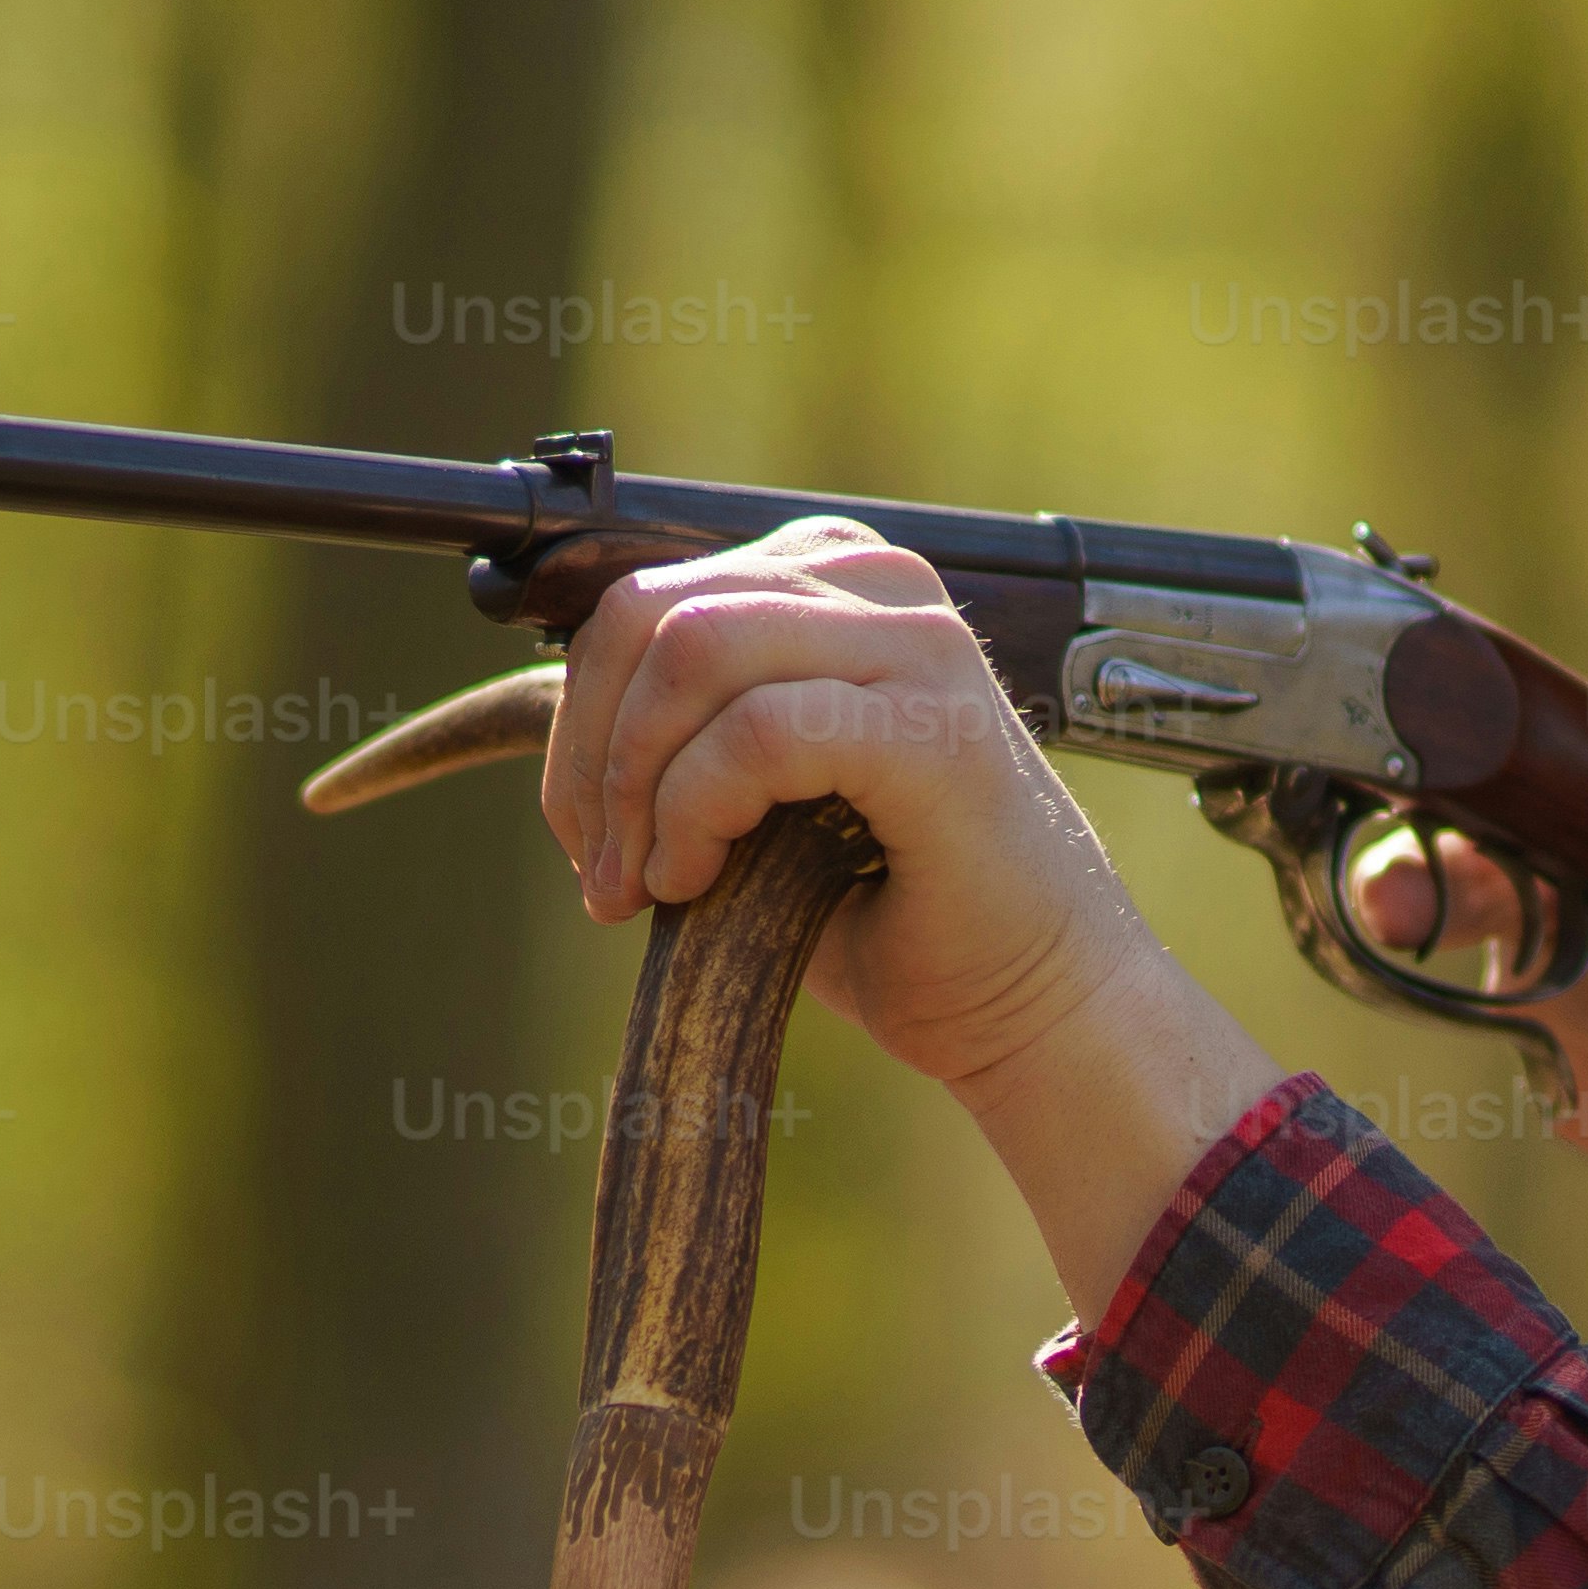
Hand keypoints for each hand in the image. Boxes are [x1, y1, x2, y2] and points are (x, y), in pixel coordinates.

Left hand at [525, 520, 1285, 1305]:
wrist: (1036, 1008)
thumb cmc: (892, 912)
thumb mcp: (752, 800)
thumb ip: (675, 736)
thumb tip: (551, 720)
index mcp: (832, 580)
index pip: (643, 598)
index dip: (579, 718)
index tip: (582, 837)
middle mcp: (876, 584)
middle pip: (647, 611)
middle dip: (591, 752)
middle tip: (603, 874)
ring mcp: (915, 644)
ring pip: (690, 650)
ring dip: (635, 784)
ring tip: (648, 886)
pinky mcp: (932, 725)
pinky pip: (756, 732)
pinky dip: (695, 812)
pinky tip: (698, 881)